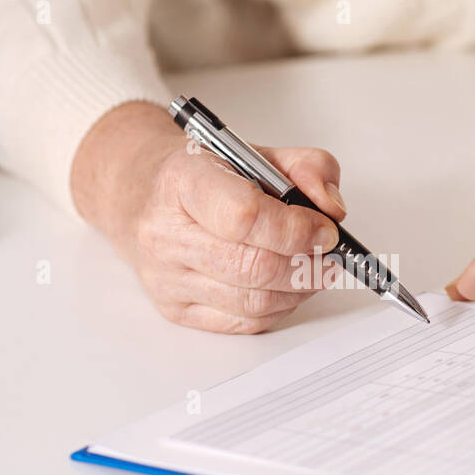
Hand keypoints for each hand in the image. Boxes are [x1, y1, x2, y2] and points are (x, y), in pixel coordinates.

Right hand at [71, 101, 345, 333]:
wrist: (142, 196)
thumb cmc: (202, 177)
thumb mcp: (255, 152)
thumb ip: (307, 168)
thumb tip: (332, 209)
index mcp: (184, 181)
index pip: (245, 216)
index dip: (296, 229)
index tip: (324, 229)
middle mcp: (166, 234)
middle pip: (254, 267)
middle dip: (306, 265)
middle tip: (329, 256)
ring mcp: (167, 278)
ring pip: (253, 302)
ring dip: (298, 290)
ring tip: (313, 270)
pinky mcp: (175, 309)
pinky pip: (242, 323)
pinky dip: (277, 309)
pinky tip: (285, 287)